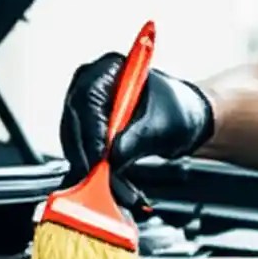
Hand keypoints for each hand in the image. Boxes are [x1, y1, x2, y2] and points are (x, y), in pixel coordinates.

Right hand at [59, 52, 213, 205]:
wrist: (183, 121)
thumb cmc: (177, 110)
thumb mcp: (164, 124)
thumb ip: (139, 137)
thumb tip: (115, 156)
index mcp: (110, 68)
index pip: (88, 98)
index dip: (91, 129)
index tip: (100, 155)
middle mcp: (91, 85)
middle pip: (74, 121)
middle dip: (87, 155)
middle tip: (99, 180)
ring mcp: (86, 110)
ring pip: (75, 143)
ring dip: (91, 171)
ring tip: (114, 190)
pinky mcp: (87, 133)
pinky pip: (82, 155)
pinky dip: (96, 175)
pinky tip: (109, 189)